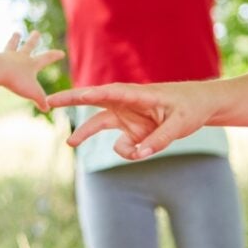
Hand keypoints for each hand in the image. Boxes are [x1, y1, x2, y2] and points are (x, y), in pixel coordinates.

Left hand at [1, 30, 63, 110]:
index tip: (61, 53)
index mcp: (31, 64)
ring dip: (14, 40)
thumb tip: (47, 109)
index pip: (47, 58)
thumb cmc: (16, 80)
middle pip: (29, 46)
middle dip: (34, 40)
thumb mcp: (32, 93)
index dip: (55, 56)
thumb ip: (41, 101)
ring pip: (12, 46)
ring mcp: (7, 57)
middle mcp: (20, 57)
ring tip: (16, 33)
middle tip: (36, 32)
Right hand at [47, 81, 211, 158]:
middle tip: (48, 102)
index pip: (111, 93)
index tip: (76, 95)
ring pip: (98, 124)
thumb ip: (160, 140)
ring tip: (78, 145)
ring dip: (90, 135)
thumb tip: (139, 154)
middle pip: (92, 100)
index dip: (91, 94)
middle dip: (70, 101)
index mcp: (139, 94)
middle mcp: (127, 103)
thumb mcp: (180, 125)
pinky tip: (144, 151)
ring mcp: (126, 115)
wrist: (200, 106)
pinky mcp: (129, 128)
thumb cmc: (190, 109)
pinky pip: (120, 144)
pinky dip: (129, 152)